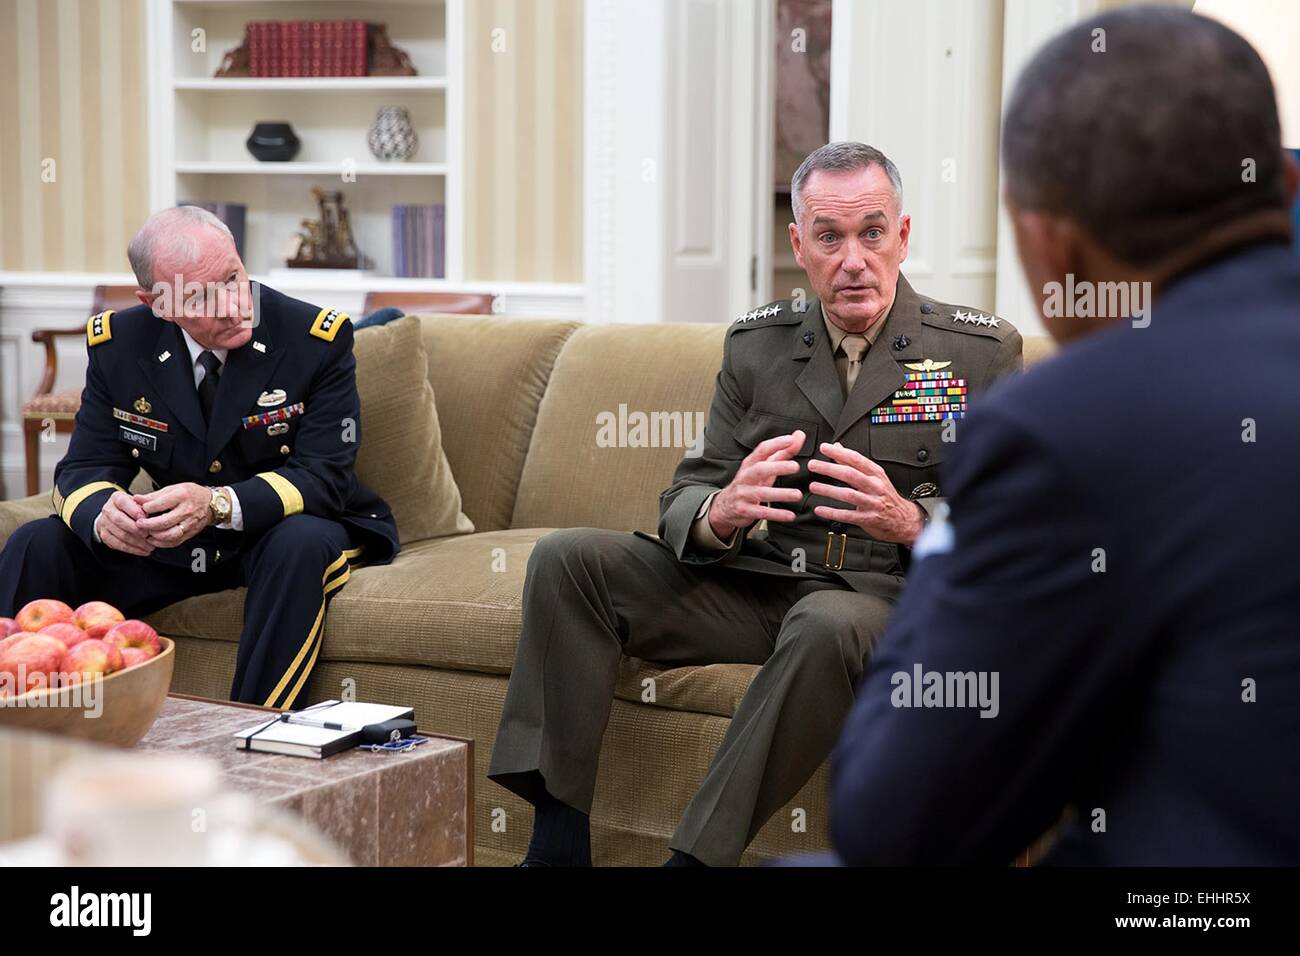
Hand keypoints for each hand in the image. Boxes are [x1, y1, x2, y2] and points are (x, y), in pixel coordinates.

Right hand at [96, 491, 154, 556]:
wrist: (116, 515)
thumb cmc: (132, 508)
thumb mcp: (139, 501)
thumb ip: (145, 505)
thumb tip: (153, 510)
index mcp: (116, 498)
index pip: (123, 502)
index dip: (134, 511)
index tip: (145, 518)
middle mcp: (108, 509)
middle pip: (120, 520)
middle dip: (136, 529)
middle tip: (149, 535)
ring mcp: (104, 523)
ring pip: (120, 534)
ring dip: (137, 542)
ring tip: (150, 545)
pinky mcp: (105, 536)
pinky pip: (118, 545)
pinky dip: (132, 549)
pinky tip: (143, 550)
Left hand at [133, 483, 212, 548]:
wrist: (210, 504)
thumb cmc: (190, 494)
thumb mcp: (173, 488)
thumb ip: (154, 495)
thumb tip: (137, 499)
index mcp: (181, 496)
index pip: (159, 504)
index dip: (146, 508)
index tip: (141, 509)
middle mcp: (187, 510)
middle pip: (164, 522)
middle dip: (148, 524)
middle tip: (139, 524)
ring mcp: (189, 523)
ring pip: (170, 534)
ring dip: (155, 536)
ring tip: (146, 533)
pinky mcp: (190, 533)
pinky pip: (175, 541)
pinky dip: (162, 543)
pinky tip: (155, 540)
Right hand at [709, 430, 805, 539]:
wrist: (725, 506)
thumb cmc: (750, 482)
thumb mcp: (764, 467)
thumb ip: (783, 452)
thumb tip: (800, 435)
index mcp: (750, 463)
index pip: (762, 450)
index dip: (776, 443)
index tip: (791, 440)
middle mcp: (745, 477)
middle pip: (760, 469)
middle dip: (778, 467)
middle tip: (796, 467)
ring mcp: (743, 494)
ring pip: (761, 493)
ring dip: (780, 494)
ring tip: (797, 494)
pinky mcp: (744, 510)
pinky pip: (761, 512)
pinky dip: (776, 514)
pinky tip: (790, 515)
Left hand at [808, 442, 924, 545]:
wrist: (904, 519)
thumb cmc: (885, 496)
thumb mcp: (873, 476)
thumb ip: (853, 462)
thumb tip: (837, 446)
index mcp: (876, 474)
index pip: (856, 459)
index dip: (839, 452)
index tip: (824, 448)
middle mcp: (875, 486)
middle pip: (850, 474)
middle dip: (829, 469)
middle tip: (813, 465)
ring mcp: (873, 503)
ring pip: (848, 494)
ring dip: (829, 490)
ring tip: (813, 487)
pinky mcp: (869, 519)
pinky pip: (848, 516)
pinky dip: (832, 513)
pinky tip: (820, 510)